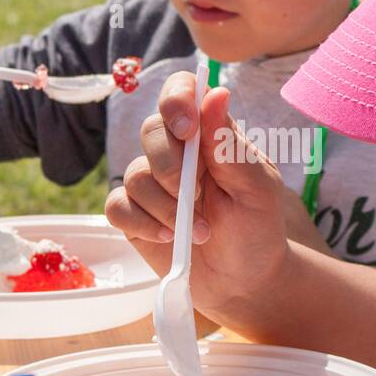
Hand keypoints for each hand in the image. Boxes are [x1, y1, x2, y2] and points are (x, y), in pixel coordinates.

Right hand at [104, 71, 292, 315]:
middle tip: (196, 196)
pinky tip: (169, 238)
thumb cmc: (257, 229)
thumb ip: (231, 146)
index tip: (187, 129)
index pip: (181, 93)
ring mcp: (153, 184)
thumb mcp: (257, 189)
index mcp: (208, 135)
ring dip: (165, 206)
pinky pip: (118, 207)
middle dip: (170, 165)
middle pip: (151, 131)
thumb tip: (216, 93)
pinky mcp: (135, 217)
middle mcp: (176, 153)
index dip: (176, 99)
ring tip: (200, 232)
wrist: (246, 282)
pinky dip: (143, 223)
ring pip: (134, 174)